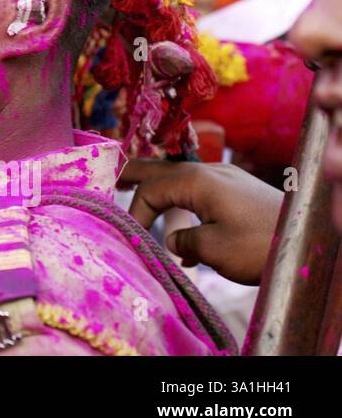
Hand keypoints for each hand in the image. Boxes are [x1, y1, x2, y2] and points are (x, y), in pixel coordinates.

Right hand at [122, 158, 282, 284]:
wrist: (307, 239)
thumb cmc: (260, 245)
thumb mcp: (214, 250)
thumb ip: (183, 241)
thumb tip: (174, 240)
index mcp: (196, 181)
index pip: (150, 190)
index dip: (136, 213)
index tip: (133, 237)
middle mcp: (208, 171)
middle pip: (160, 168)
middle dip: (133, 173)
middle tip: (110, 177)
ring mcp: (225, 178)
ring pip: (179, 175)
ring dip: (156, 184)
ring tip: (136, 188)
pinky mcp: (238, 190)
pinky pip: (198, 188)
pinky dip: (180, 198)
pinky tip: (182, 224)